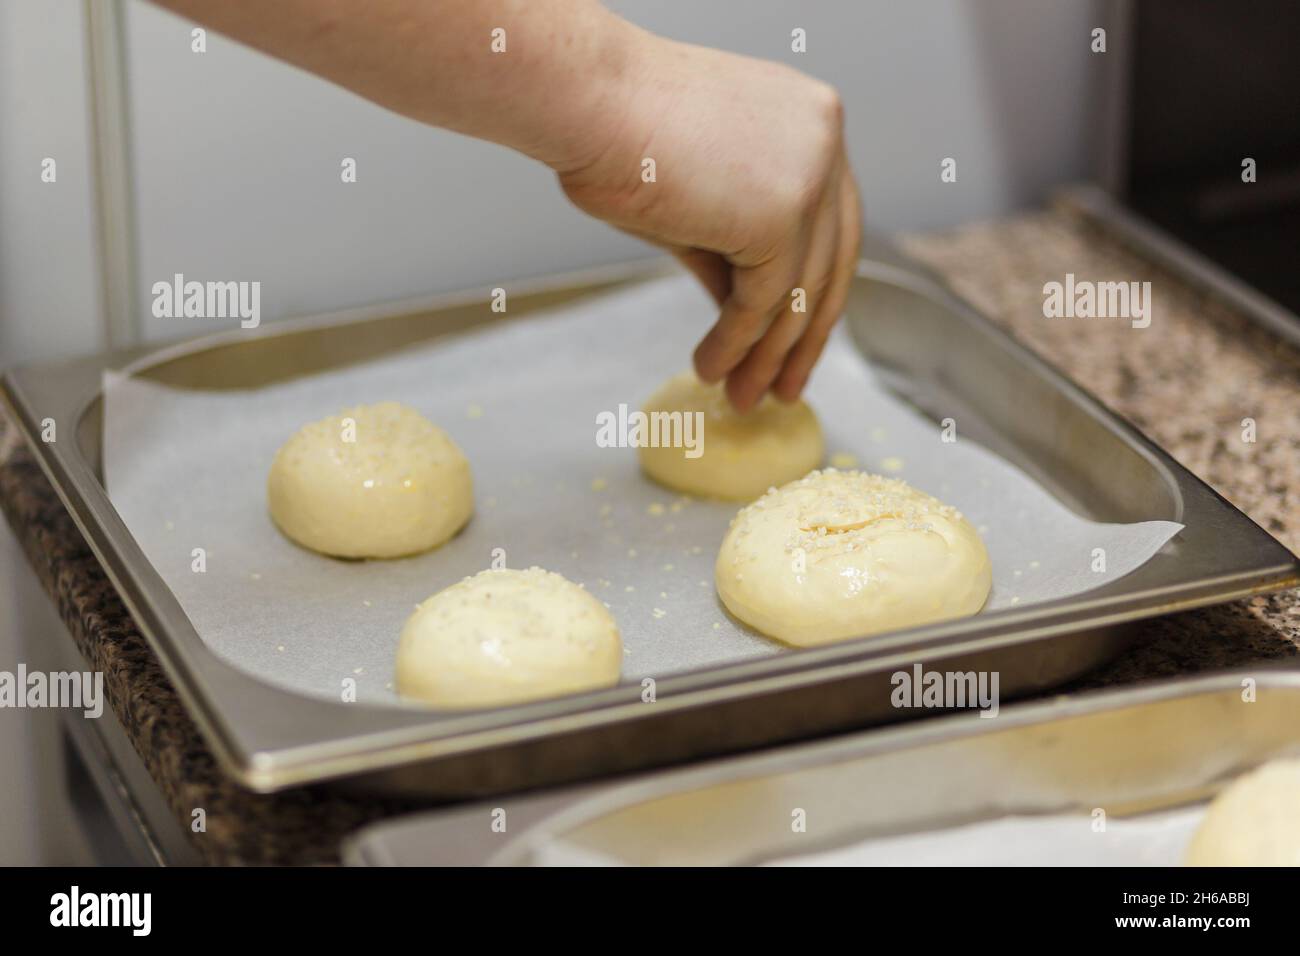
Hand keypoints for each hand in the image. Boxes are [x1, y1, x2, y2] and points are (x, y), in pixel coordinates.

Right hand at [555, 32, 861, 410]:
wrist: (586, 102)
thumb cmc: (616, 133)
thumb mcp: (695, 200)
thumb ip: (733, 250)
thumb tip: (746, 315)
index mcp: (810, 121)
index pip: (832, 224)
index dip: (814, 292)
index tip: (795, 342)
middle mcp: (825, 141)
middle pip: (831, 261)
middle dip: (803, 337)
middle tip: (784, 386)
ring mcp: (811, 176)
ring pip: (799, 291)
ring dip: (767, 356)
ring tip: (743, 399)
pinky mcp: (783, 216)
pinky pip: (764, 302)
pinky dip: (737, 344)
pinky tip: (714, 370)